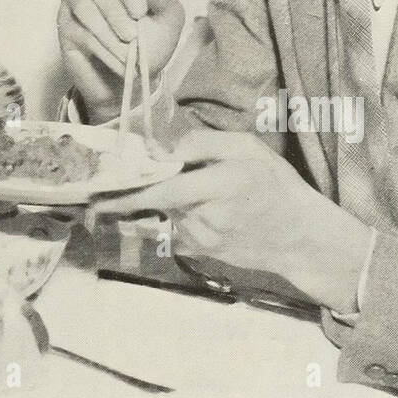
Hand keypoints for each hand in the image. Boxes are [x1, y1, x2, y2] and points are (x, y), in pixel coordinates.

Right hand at [57, 0, 184, 117]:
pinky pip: (76, 29)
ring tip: (125, 52)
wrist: (132, 79)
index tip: (141, 12)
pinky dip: (99, 46)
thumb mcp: (168, 23)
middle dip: (113, 7)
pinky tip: (114, 59)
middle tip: (131, 35)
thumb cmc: (151, 44)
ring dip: (107, 31)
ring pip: (82, 3)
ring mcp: (76, 1)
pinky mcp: (65, 25)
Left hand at [88, 129, 371, 313]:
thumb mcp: (248, 148)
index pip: (164, 189)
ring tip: (201, 192)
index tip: (96, 193)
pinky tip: (208, 211)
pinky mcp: (203, 253)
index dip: (128, 192)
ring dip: (168, 201)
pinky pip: (179, 227)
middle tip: (106, 192)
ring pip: (168, 213)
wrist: (300, 236)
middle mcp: (207, 216)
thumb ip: (204, 143)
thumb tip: (166, 148)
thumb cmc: (276, 185)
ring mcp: (203, 240)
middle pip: (159, 200)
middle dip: (136, 192)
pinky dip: (181, 215)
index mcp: (221, 184)